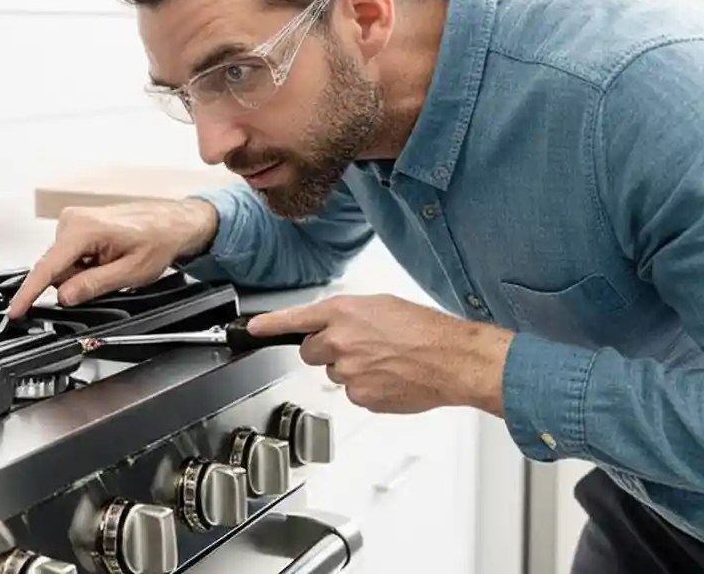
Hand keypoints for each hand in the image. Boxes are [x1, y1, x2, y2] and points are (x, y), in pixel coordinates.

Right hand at [5, 199, 218, 318]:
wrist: (170, 222)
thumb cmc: (158, 240)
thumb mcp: (130, 272)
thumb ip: (93, 285)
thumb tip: (64, 297)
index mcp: (84, 229)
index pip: (48, 267)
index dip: (29, 293)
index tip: (16, 310)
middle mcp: (72, 220)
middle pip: (55, 270)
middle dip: (75, 283)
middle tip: (109, 276)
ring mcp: (73, 221)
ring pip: (62, 265)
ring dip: (83, 274)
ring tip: (112, 264)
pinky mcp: (76, 225)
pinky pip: (69, 256)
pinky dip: (85, 265)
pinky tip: (106, 258)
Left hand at [248, 294, 512, 415]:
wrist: (452, 359)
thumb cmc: (426, 330)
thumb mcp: (382, 306)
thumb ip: (350, 316)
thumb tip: (336, 325)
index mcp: (343, 313)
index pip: (295, 319)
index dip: (269, 325)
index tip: (251, 330)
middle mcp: (339, 341)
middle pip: (310, 352)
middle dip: (326, 351)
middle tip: (358, 348)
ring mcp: (348, 372)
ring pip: (334, 374)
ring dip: (352, 369)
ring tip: (385, 362)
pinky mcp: (360, 397)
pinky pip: (353, 393)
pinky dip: (367, 388)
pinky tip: (390, 378)